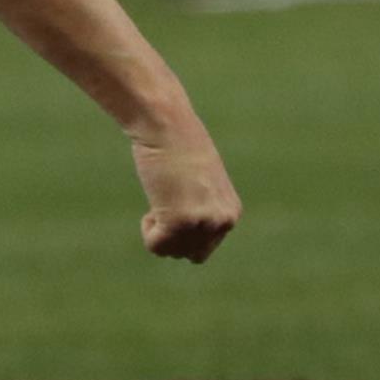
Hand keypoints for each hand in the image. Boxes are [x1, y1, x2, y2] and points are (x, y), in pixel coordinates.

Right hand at [131, 135, 240, 262]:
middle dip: (173, 236)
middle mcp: (223, 221)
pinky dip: (148, 232)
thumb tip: (192, 243)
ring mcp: (203, 222)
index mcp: (231, 213)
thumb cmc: (178, 147)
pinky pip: (156, 246)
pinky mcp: (180, 222)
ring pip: (172, 251)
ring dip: (159, 231)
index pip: (204, 245)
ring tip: (162, 197)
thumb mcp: (201, 183)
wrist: (166, 125)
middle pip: (190, 254)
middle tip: (166, 202)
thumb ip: (202, 210)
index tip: (178, 198)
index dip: (183, 227)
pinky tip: (153, 205)